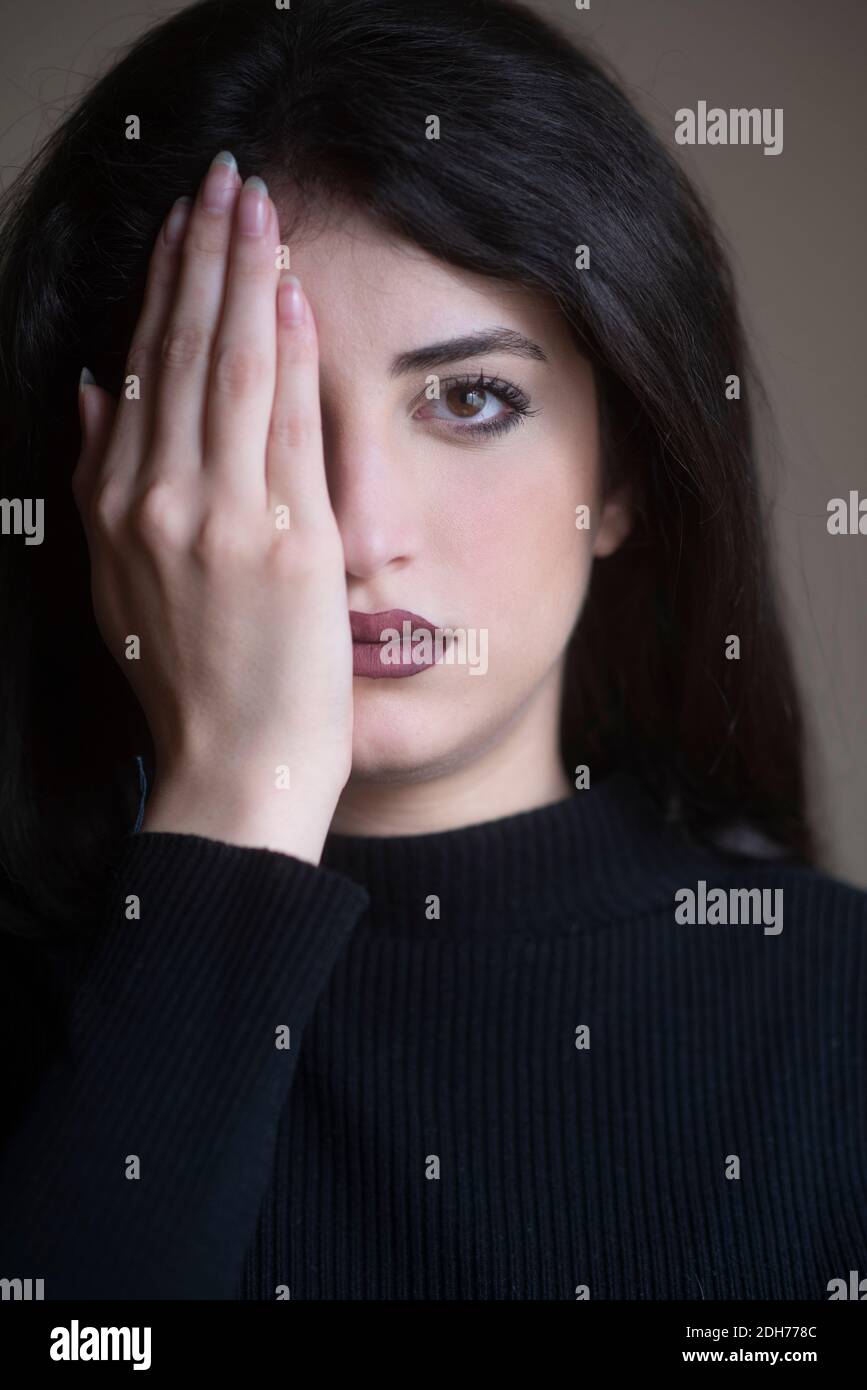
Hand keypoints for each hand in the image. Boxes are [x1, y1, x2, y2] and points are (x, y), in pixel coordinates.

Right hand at [72, 154, 351, 862]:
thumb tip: (98, 391)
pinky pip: (281, 425)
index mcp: (117, 507)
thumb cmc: (189, 685)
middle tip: (225, 182)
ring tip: (257, 208)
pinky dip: (284, 353)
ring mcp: (220, 518)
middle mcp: (158, 500)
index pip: (141, 372)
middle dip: (204, 256)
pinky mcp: (287, 542)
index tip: (184, 228)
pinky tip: (291, 295)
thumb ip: (104, 482)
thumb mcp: (120, 584)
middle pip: (178, 353)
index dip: (164, 290)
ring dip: (244, 279)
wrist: (235, 770)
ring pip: (226, 371)